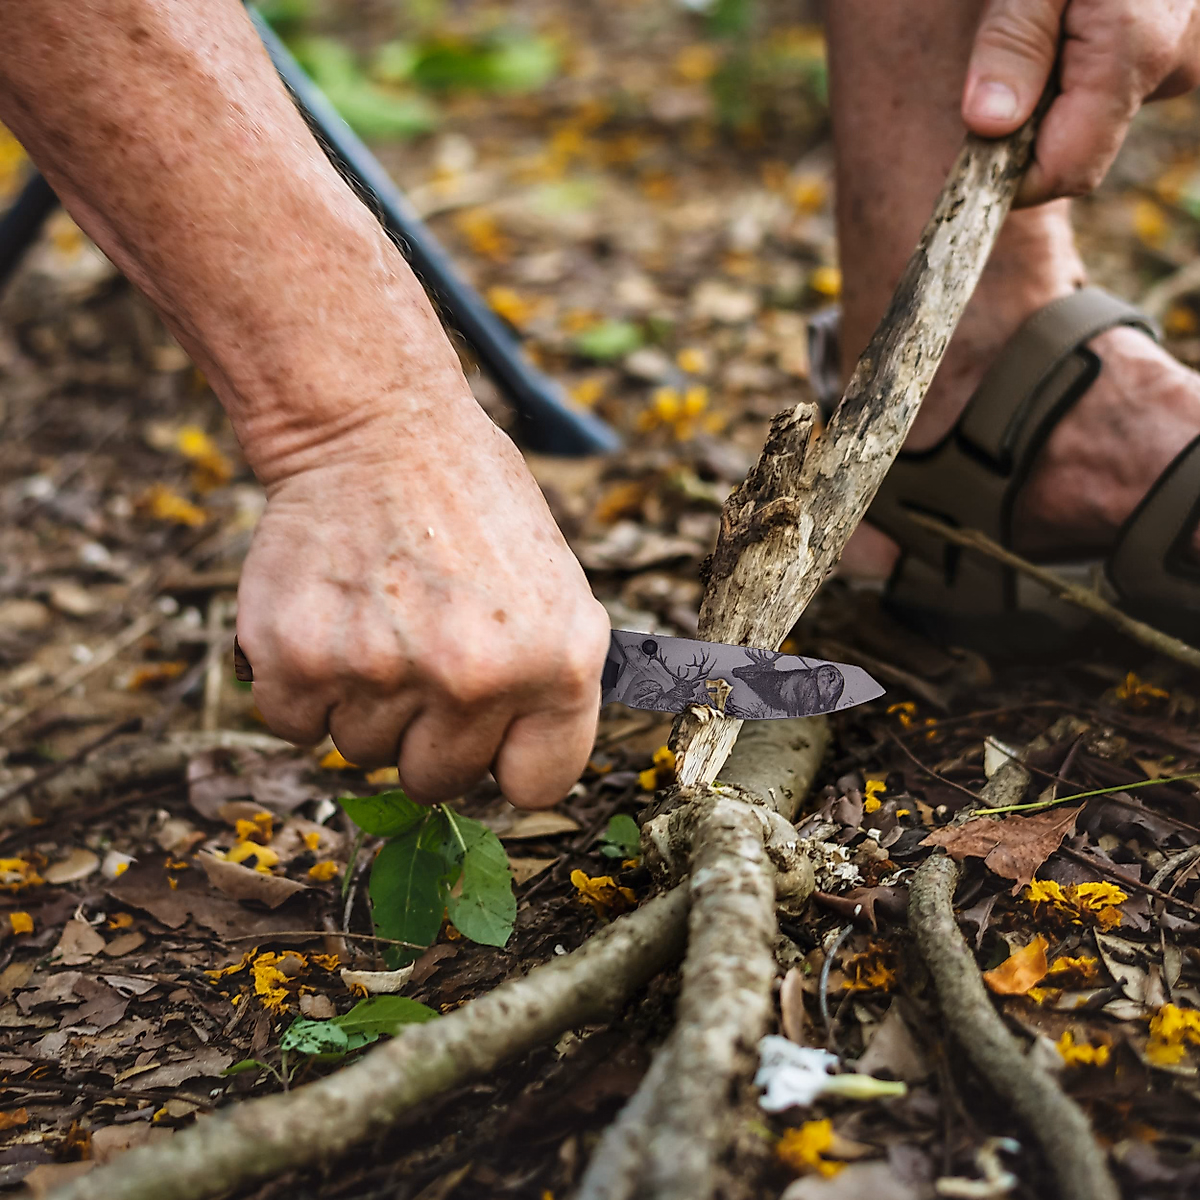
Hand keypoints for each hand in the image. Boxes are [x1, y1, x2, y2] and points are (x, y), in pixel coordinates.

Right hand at [235, 403, 610, 809]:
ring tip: (377, 618)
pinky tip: (328, 620)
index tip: (487, 730)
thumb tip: (527, 765)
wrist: (375, 425)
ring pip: (361, 752)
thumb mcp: (556, 586)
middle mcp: (477, 678)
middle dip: (424, 732)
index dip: (505, 758)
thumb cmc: (472, 506)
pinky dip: (300, 687)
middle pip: (437, 781)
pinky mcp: (299, 658)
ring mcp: (385, 672)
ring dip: (362, 702)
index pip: (536, 786)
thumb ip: (551, 682)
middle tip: (419, 653)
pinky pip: (294, 726)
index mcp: (560, 664)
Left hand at [962, 0, 1199, 202]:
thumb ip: (1013, 42)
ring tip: (1047, 12)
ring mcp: (1186, 56)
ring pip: (1097, 109)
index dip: (1011, 178)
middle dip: (1031, 121)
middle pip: (1079, 144)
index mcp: (1135, 51)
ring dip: (1057, 82)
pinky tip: (1077, 12)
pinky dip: (1084, 56)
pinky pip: (1122, 76)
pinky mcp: (1185, 42)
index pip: (1066, 171)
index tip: (967, 157)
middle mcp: (1173, 66)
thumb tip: (988, 124)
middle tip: (1004, 54)